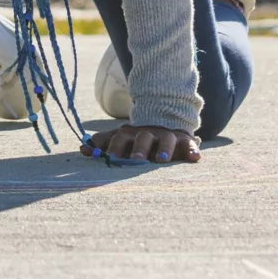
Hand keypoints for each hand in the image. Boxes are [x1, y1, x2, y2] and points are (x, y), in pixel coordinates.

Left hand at [80, 123, 198, 165]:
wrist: (164, 117)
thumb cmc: (137, 138)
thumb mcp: (120, 138)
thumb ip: (103, 143)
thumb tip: (82, 148)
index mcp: (131, 134)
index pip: (120, 138)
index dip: (114, 147)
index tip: (108, 158)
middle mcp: (148, 133)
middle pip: (142, 138)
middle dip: (139, 149)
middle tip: (135, 161)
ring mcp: (166, 136)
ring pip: (166, 140)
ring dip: (163, 149)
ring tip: (161, 160)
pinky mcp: (183, 140)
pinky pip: (189, 145)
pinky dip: (192, 150)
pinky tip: (195, 158)